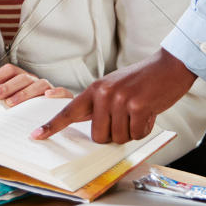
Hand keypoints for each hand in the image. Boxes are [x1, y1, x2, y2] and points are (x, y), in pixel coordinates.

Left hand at [0, 64, 73, 106]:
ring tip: (11, 103)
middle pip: (22, 78)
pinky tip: (47, 96)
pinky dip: (56, 92)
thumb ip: (0, 84)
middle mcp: (36, 81)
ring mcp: (50, 88)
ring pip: (39, 85)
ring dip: (24, 93)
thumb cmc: (31, 103)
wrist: (56, 110)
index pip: (10, 70)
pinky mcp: (64, 98)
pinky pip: (63, 92)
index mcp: (24, 78)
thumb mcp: (14, 94)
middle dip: (6, 86)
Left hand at [32, 48, 196, 143]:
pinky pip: (136, 134)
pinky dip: (144, 129)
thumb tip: (95, 131)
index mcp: (95, 89)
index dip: (52, 126)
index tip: (36, 136)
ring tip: (139, 112)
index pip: (69, 111)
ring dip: (132, 131)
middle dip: (113, 134)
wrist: (169, 67)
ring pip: (119, 138)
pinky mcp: (138, 107)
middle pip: (99, 136)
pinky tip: (149, 113)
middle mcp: (104, 94)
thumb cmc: (142, 82)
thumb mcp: (114, 88)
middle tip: (126, 118)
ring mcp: (120, 100)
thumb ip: (100, 106)